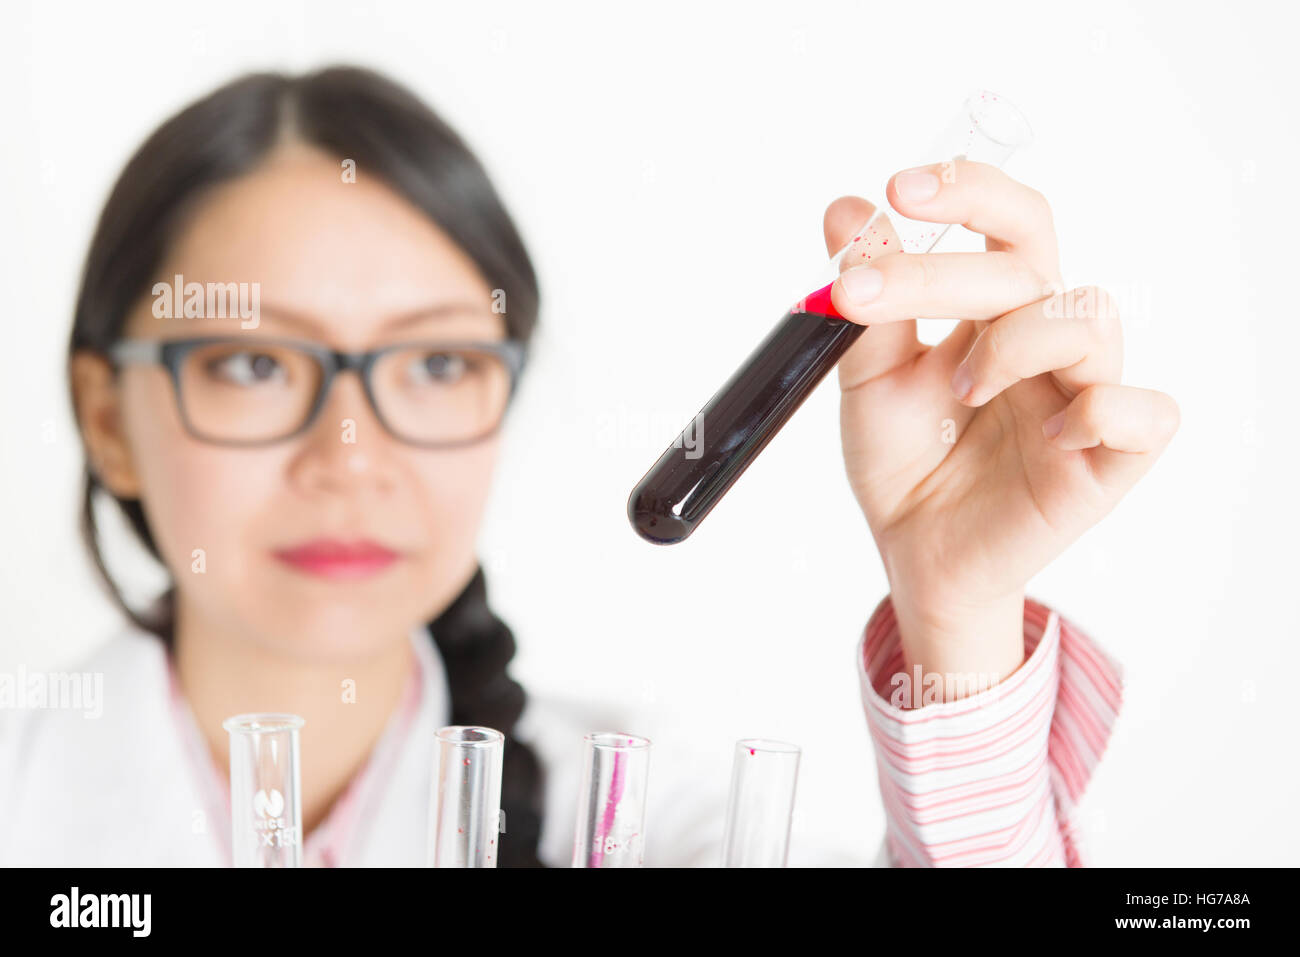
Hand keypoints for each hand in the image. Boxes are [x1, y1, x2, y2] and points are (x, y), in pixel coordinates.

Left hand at [825, 161, 1178, 690]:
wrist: (915, 554)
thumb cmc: (904, 462)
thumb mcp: (868, 381)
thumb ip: (866, 303)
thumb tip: (845, 210)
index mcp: (997, 311)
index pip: (1007, 225)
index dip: (968, 192)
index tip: (899, 190)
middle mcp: (1046, 340)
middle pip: (1030, 264)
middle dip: (942, 271)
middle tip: (864, 295)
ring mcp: (1084, 394)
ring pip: (1087, 318)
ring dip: (1010, 340)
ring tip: (961, 388)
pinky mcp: (1110, 459)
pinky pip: (1144, 412)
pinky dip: (1099, 409)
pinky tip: (1046, 431)